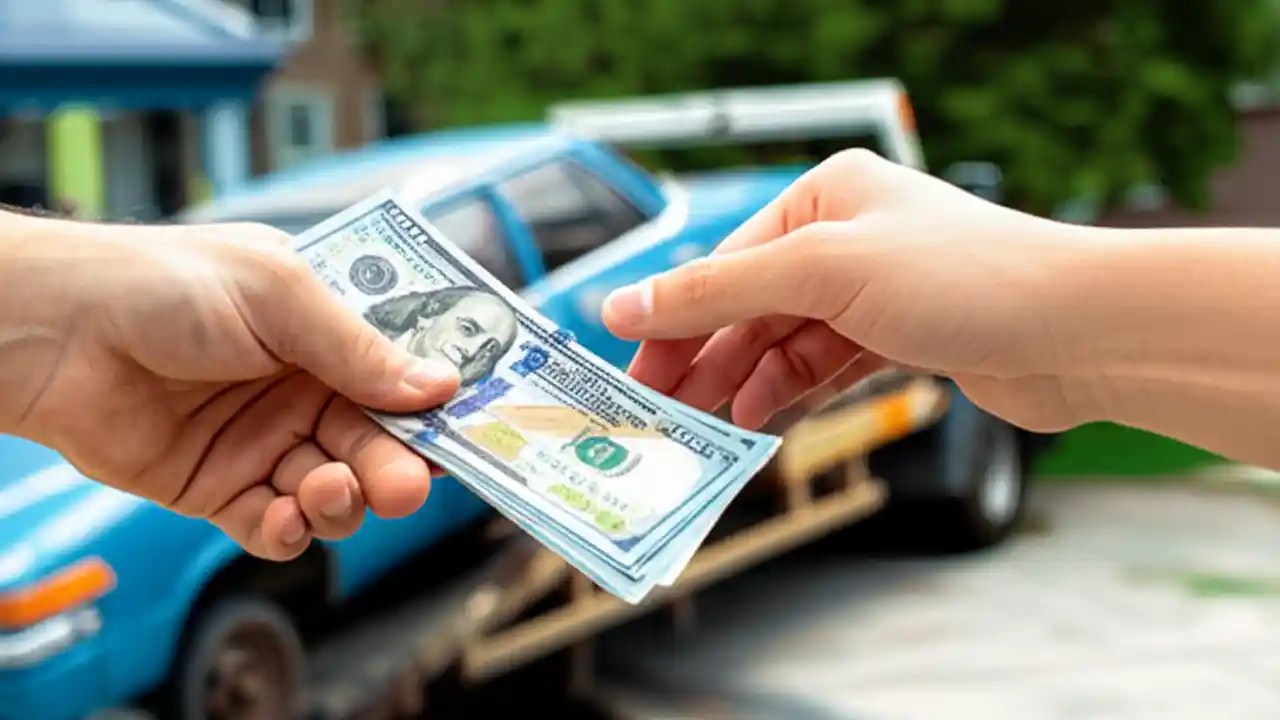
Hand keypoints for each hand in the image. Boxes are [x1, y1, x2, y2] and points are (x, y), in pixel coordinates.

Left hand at [0, 217, 459, 560]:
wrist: (57, 332)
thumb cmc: (165, 283)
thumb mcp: (280, 294)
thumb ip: (358, 348)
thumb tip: (440, 388)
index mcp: (327, 331)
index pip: (402, 374)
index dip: (436, 404)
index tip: (469, 430)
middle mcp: (304, 387)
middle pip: (377, 441)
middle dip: (397, 467)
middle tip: (406, 486)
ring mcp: (264, 440)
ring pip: (335, 489)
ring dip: (344, 500)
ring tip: (327, 490)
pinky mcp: (222, 487)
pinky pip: (275, 523)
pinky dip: (290, 530)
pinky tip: (286, 516)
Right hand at [601, 149, 1090, 432]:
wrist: (1082, 331)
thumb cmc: (965, 277)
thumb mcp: (820, 273)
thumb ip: (716, 290)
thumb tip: (622, 302)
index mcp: (826, 196)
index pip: (726, 262)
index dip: (673, 318)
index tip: (629, 368)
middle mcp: (849, 238)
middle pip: (751, 305)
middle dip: (705, 358)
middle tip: (659, 411)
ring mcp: (876, 292)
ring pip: (786, 342)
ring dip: (744, 383)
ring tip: (708, 426)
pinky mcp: (903, 340)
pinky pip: (825, 368)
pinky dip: (791, 393)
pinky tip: (762, 420)